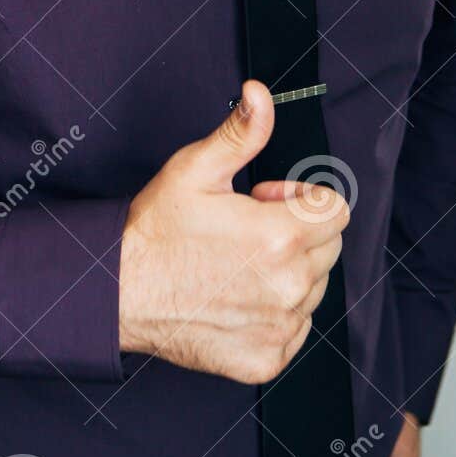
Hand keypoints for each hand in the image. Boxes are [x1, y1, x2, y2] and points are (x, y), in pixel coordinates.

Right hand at [119, 79, 349, 383]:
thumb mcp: (196, 168)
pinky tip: (237, 297)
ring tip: (239, 263)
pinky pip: (294, 330)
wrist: (119, 292)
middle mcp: (289, 287)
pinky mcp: (266, 361)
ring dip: (288, 272)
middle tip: (248, 228)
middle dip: (297, 231)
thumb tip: (261, 95)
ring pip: (313, 289)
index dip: (302, 196)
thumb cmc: (155, 231)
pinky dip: (275, 314)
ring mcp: (279, 328)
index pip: (336, 210)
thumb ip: (240, 132)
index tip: (266, 199)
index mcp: (280, 236)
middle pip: (328, 249)